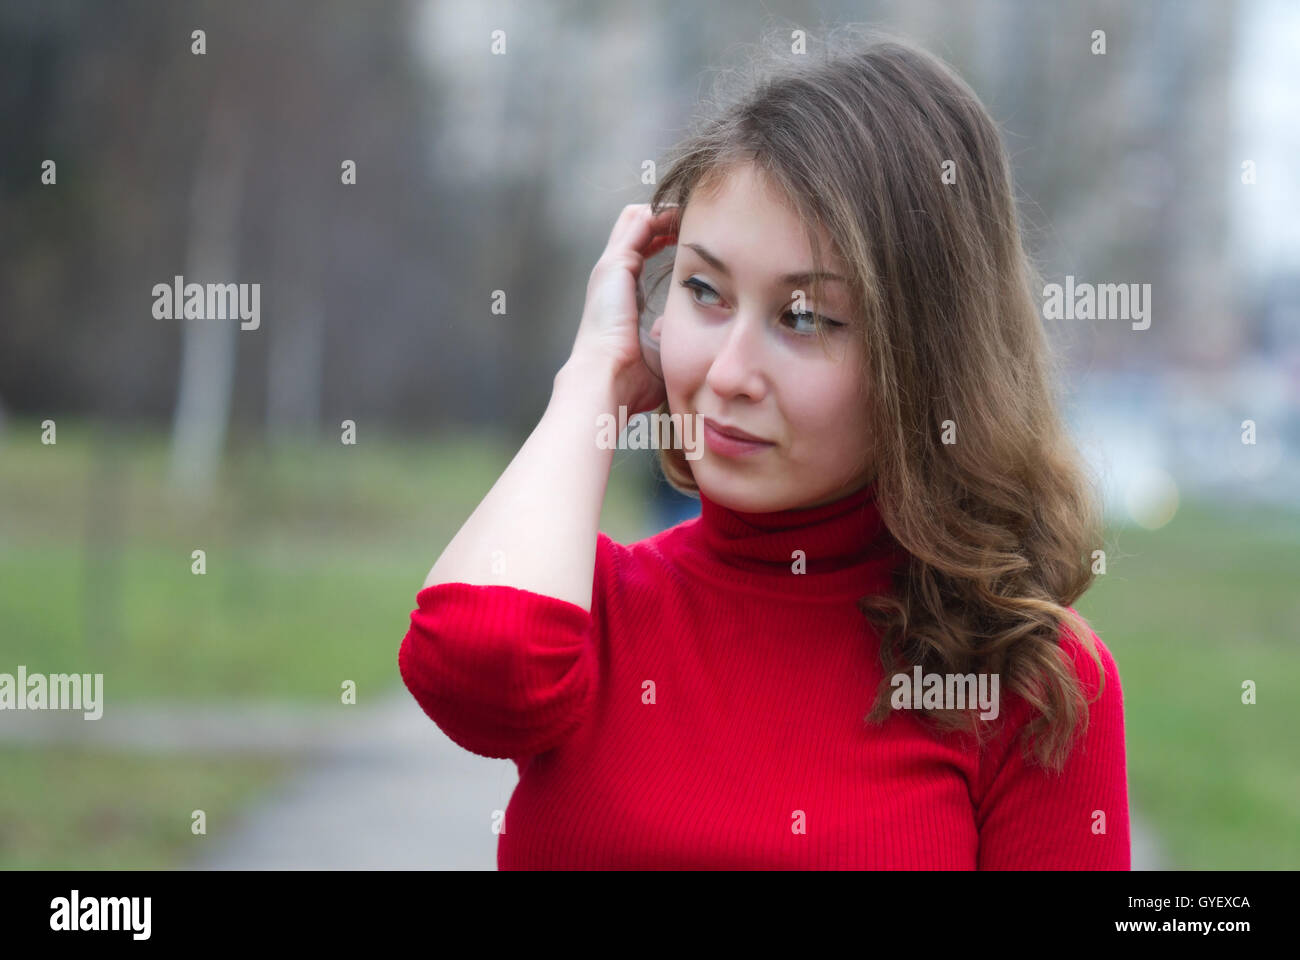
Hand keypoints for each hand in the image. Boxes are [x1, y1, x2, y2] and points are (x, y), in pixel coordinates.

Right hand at [565, 203, 678, 414]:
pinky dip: (663, 214)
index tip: (694, 241)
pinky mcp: (615, 264)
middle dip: (665, 219)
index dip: (666, 238)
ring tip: (693, 211)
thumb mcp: (660, 352)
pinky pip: (639, 222)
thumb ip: (671, 338)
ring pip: (635, 218)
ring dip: (665, 211)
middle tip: (697, 220)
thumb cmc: (630, 380)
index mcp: (621, 296)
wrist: (605, 381)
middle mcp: (612, 277)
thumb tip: (691, 338)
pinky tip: (687, 217)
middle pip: (635, 228)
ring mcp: (610, 268)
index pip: (641, 251)